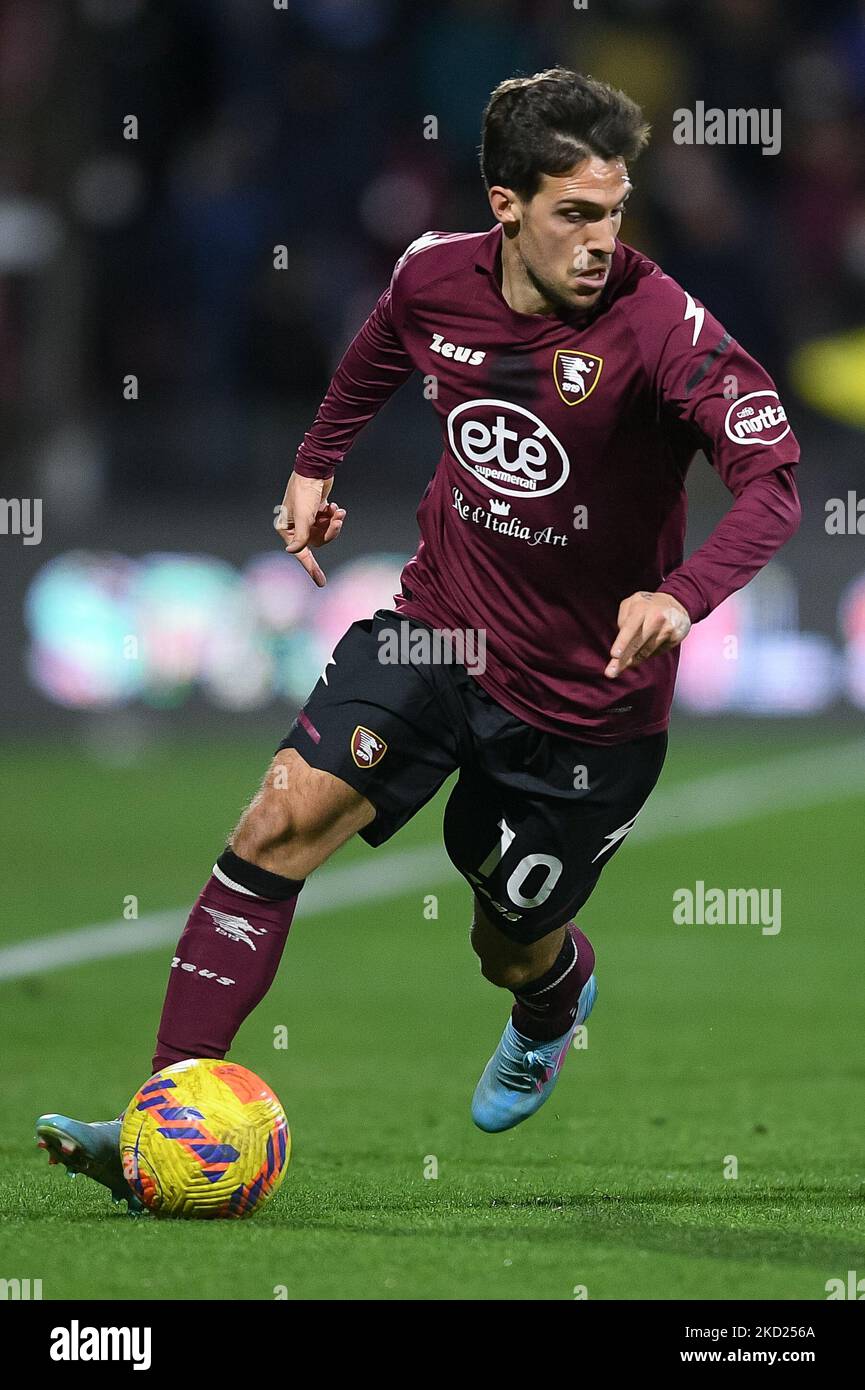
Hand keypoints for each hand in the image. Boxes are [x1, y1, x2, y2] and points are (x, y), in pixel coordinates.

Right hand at [274, 472, 345, 586]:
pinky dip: (334, 515)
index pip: (301, 553)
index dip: (311, 568)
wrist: (315, 470)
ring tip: (337, 511)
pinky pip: (328, 523)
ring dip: (334, 523)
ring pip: (325, 532)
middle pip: (317, 542)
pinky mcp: (318, 512)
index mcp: (287, 528)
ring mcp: (308, 519)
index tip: (321, 583)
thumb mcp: (304, 517)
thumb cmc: (305, 492)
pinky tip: (335, 506)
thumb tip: (294, 553)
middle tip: (336, 519)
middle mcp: (296, 526)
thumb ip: (301, 537)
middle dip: (330, 531)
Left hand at [605, 590, 690, 677]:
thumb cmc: (647, 606)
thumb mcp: (632, 603)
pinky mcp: (676, 637)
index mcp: (641, 608)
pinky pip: (657, 652)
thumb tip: (621, 641)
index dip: (622, 642)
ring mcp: (668, 628)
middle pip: (638, 643)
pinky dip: (648, 653)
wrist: (677, 602)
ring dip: (634, 659)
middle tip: (610, 673)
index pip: (630, 628)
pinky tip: (645, 648)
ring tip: (624, 664)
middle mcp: (656, 617)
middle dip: (623, 660)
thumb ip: (622, 619)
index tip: (614, 655)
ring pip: (647, 651)